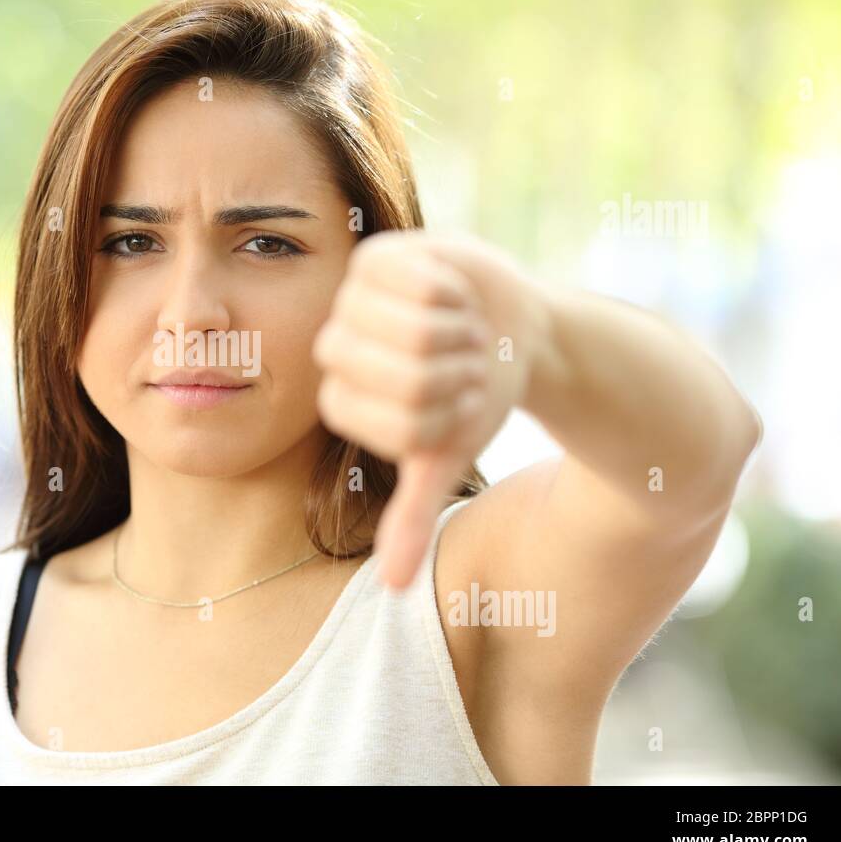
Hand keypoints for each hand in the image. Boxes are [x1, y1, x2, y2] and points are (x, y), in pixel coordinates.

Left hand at [313, 229, 545, 590]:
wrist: (507, 325)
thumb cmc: (472, 394)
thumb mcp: (444, 455)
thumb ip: (414, 516)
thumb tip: (393, 586)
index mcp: (339, 402)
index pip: (401, 426)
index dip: (449, 416)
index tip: (455, 403)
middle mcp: (333, 350)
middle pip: (410, 380)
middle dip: (461, 376)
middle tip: (463, 363)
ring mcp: (348, 300)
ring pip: (420, 333)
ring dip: (463, 334)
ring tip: (460, 329)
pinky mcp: (375, 255)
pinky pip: (426, 285)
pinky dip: (459, 293)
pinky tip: (452, 292)